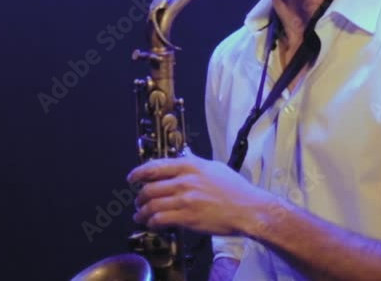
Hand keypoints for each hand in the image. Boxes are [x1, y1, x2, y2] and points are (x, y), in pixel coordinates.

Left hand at [127, 151, 267, 235]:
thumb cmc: (235, 188)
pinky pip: (160, 219)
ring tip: (140, 216)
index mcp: (189, 166)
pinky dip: (152, 222)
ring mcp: (185, 199)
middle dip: (139, 197)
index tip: (132, 178)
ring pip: (152, 205)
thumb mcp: (214, 167)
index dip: (139, 173)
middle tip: (138, 202)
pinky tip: (152, 224)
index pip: (155, 167)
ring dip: (142, 212)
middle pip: (150, 187)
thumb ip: (195, 162)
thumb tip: (184, 155)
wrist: (248, 208)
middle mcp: (184, 181)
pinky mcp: (187, 217)